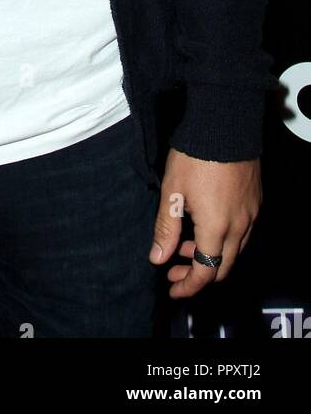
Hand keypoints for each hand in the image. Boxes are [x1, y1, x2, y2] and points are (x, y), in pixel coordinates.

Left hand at [149, 148, 260, 297]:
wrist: (225, 125)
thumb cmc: (195, 156)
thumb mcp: (172, 192)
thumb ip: (166, 228)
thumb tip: (157, 258)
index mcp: (217, 228)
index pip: (205, 272)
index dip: (188, 286)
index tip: (172, 288)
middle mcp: (240, 226)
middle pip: (223, 268)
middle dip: (198, 275)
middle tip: (174, 270)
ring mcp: (251, 214)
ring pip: (234, 251)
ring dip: (210, 256)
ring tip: (183, 244)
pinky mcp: (255, 201)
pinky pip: (243, 232)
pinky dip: (223, 239)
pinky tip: (204, 225)